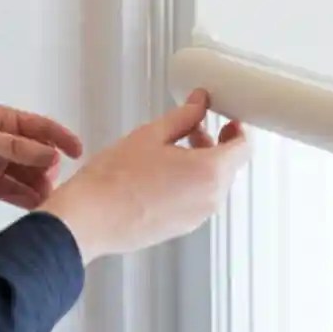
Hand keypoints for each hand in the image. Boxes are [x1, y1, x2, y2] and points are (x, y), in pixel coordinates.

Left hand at [0, 105, 83, 208]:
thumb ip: (16, 148)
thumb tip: (52, 156)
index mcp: (1, 121)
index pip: (40, 127)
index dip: (61, 138)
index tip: (79, 153)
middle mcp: (3, 142)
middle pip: (39, 155)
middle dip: (49, 168)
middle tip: (53, 184)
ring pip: (30, 176)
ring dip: (41, 187)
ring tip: (48, 202)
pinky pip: (16, 193)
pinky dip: (28, 200)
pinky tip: (38, 209)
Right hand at [38, 89, 249, 263]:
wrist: (88, 220)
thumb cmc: (114, 181)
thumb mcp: (151, 135)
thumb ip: (184, 116)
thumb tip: (200, 103)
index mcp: (210, 172)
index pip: (244, 147)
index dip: (238, 129)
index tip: (228, 120)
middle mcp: (211, 198)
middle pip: (230, 165)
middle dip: (217, 144)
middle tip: (194, 128)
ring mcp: (198, 217)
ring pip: (213, 184)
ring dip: (203, 164)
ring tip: (172, 149)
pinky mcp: (183, 228)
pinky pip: (198, 200)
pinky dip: (191, 183)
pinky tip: (163, 174)